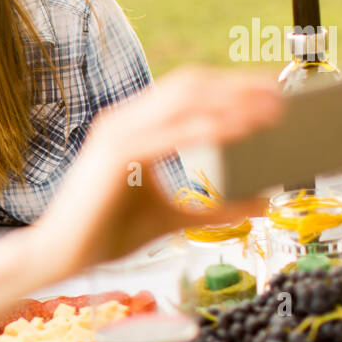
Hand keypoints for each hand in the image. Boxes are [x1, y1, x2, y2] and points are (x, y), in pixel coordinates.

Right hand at [34, 67, 283, 271]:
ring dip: (232, 100)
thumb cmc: (105, 234)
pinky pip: (172, 133)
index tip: (271, 91)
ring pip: (184, 100)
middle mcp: (123, 121)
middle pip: (189, 85)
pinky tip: (241, 129)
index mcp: (131, 126)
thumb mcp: (171, 218)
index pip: (186, 91)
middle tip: (281, 93)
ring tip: (272, 109)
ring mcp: (117, 134)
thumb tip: (262, 203)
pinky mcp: (116, 155)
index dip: (230, 84)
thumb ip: (214, 210)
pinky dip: (209, 127)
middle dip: (238, 84)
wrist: (59, 256)